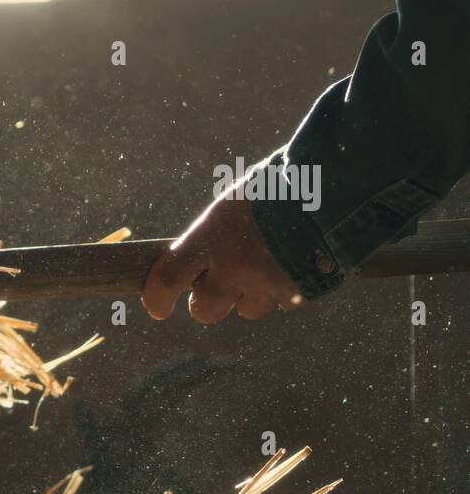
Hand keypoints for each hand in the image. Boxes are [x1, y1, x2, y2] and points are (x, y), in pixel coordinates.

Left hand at [142, 197, 304, 322]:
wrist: (337, 184)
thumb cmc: (280, 183)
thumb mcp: (234, 203)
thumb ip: (213, 235)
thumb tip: (198, 260)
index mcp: (210, 237)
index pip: (166, 281)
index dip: (156, 299)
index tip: (158, 307)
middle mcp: (234, 266)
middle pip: (204, 311)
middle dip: (207, 303)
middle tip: (215, 287)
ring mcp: (266, 283)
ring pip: (246, 310)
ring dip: (249, 296)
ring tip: (265, 265)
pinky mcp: (298, 292)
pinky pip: (282, 303)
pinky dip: (284, 290)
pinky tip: (293, 264)